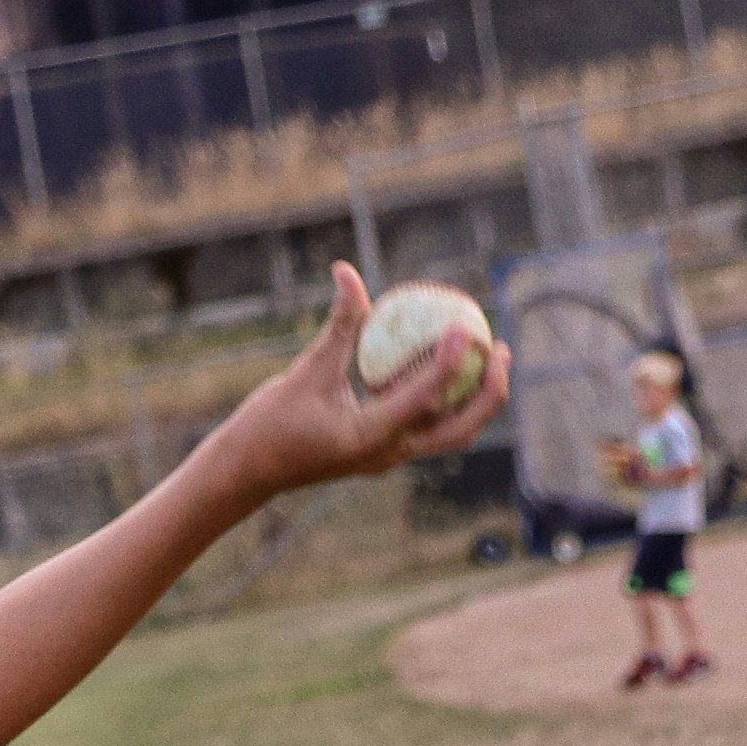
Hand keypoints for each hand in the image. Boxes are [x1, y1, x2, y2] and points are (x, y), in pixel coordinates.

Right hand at [209, 263, 509, 499]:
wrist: (246, 473)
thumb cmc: (268, 425)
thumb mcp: (305, 372)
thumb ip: (339, 325)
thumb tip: (348, 272)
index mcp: (370, 438)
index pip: (426, 398)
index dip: (452, 361)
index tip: (466, 326)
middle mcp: (388, 454)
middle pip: (460, 428)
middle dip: (490, 392)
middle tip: (500, 348)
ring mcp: (388, 457)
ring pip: (451, 432)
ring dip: (476, 399)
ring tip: (490, 357)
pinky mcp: (381, 451)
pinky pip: (427, 425)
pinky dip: (444, 398)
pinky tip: (444, 364)